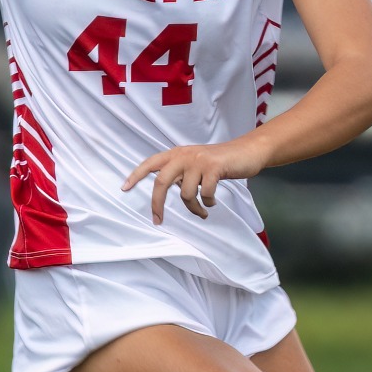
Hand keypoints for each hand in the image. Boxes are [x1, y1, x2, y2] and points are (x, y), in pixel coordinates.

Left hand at [122, 138, 258, 223]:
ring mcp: (199, 161)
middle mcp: (184, 155)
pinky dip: (208, 202)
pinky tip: (212, 202)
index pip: (150, 163)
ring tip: (202, 211)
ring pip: (186, 193)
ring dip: (193, 207)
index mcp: (177, 153)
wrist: (247, 151)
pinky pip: (205, 193)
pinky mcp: (214, 168)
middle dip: (157, 204)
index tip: (124, 188)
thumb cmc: (220, 161)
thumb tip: (166, 187)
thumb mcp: (195, 162)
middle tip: (157, 219)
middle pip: (161, 181)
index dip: (136, 175)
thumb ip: (180, 171)